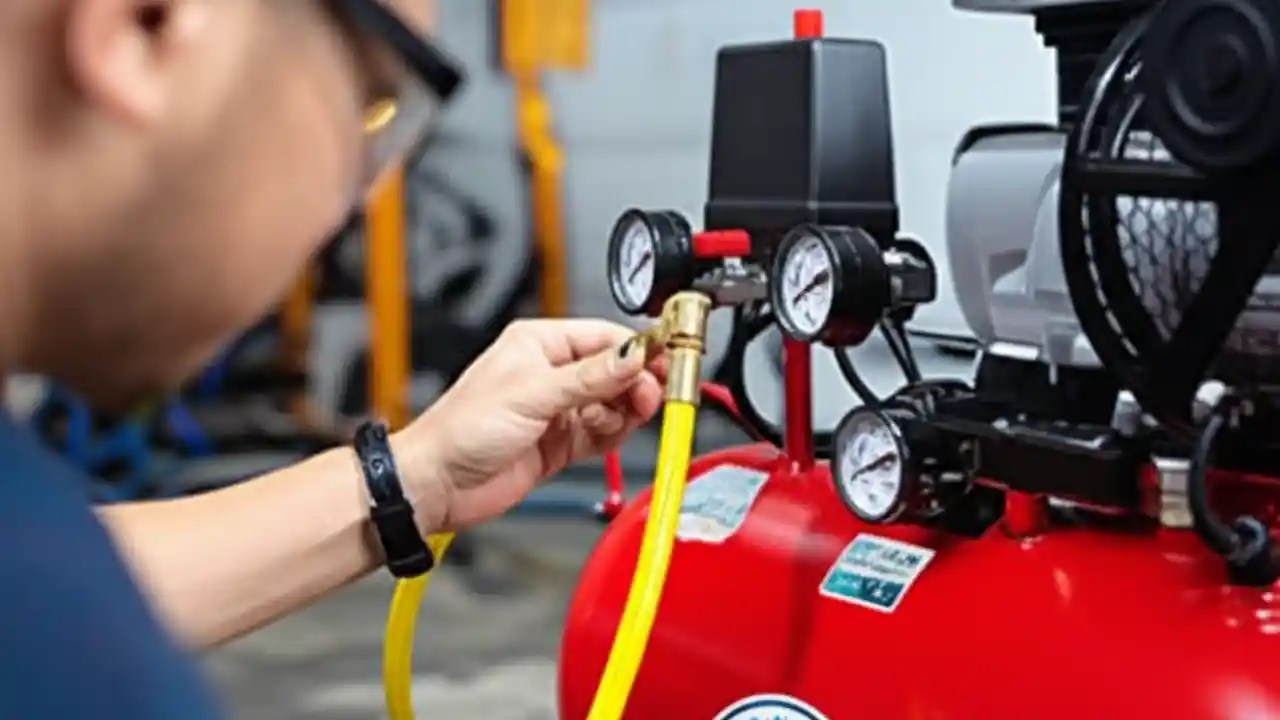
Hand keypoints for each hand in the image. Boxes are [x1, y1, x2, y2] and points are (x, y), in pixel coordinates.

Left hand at [391, 319, 662, 532]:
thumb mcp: (532, 394)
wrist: (438, 484)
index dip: (637, 349)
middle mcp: (552, 373)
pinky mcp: (562, 442)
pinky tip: (615, 433)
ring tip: (630, 415)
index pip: (604, 337)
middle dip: (637, 382)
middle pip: (616, 371)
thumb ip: (589, 377)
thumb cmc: (461, 429)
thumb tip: (632, 355)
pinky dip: (615, 433)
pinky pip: (604, 432)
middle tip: (653, 395)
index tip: (665, 360)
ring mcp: (559, 409)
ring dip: (627, 410)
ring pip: (614, 402)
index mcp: (540, 345)